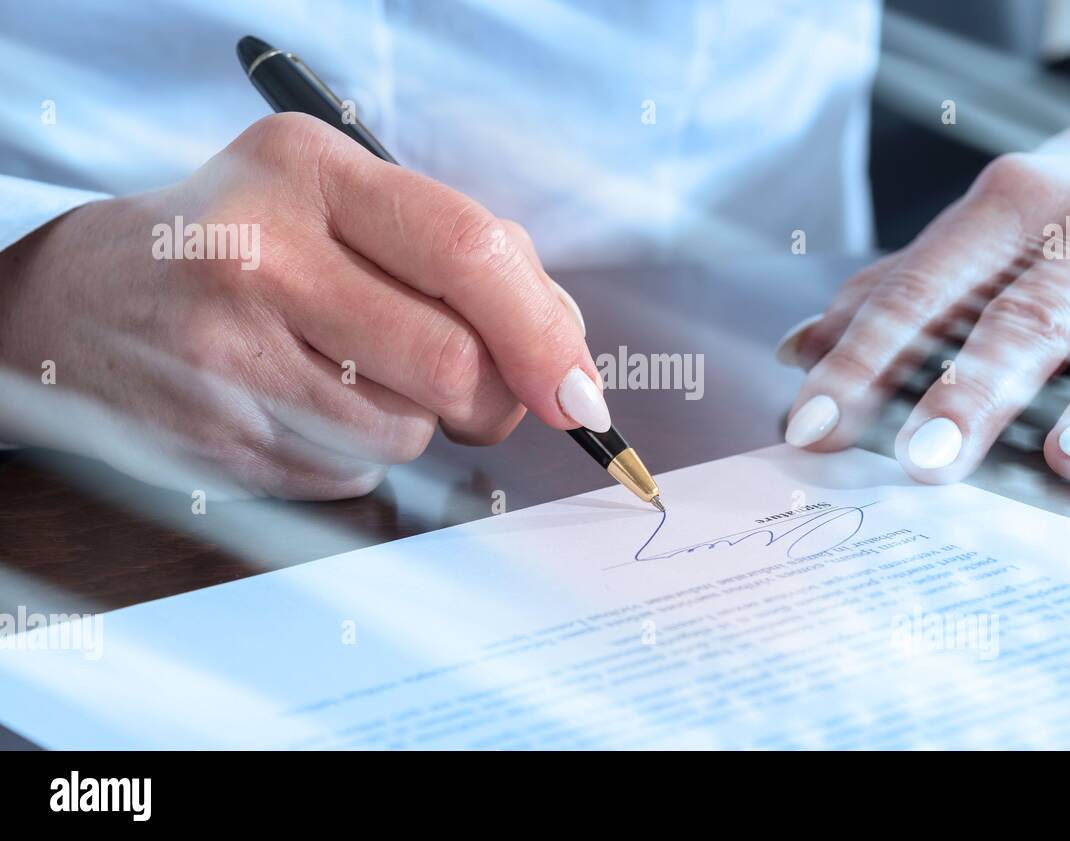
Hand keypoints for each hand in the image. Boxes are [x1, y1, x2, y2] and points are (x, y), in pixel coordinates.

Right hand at [0, 113, 598, 498]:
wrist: (82, 302)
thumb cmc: (241, 245)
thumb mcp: (335, 199)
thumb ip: (457, 255)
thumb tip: (566, 353)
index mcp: (308, 171)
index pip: (467, 251)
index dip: (544, 330)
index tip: (579, 387)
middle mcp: (260, 256)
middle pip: (452, 363)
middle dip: (493, 393)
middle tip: (479, 387)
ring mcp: (227, 355)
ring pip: (408, 430)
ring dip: (416, 420)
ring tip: (350, 372)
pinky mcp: (214, 439)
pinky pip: (352, 473)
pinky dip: (360, 453)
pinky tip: (302, 404)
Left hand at [780, 94, 1069, 482]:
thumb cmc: (1068, 212)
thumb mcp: (980, 231)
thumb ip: (893, 291)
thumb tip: (798, 350)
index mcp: (1010, 205)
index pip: (923, 290)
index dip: (862, 361)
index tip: (813, 427)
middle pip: (1026, 315)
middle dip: (974, 391)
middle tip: (926, 462)